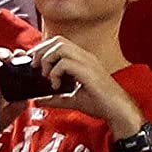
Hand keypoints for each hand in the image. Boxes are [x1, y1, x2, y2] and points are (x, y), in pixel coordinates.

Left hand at [27, 35, 142, 130]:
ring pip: (60, 47)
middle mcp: (85, 57)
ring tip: (45, 75)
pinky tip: (57, 85)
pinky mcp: (88, 72)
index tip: (32, 61)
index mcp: (82, 59)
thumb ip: (54, 98)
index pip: (59, 42)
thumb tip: (38, 101)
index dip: (43, 48)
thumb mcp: (71, 99)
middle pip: (58, 40)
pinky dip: (55, 72)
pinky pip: (65, 63)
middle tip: (35, 67)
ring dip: (47, 59)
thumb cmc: (100, 103)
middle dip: (41, 51)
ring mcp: (88, 62)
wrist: (118, 110)